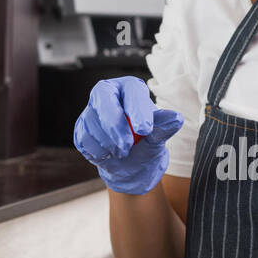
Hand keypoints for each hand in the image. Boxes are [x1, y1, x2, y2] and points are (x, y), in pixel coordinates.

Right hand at [73, 76, 183, 194]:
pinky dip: (99, 152)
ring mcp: (91, 109)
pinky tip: (110, 155)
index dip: (136, 108)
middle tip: (126, 146)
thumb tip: (176, 118)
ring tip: (123, 152)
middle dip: (114, 123)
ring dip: (109, 144)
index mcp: (131, 89)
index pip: (131, 90)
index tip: (145, 129)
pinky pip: (84, 138)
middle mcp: (109, 93)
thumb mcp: (158, 138)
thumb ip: (164, 128)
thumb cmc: (146, 146)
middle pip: (103, 96)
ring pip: (92, 121)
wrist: (130, 168)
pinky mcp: (81, 127)